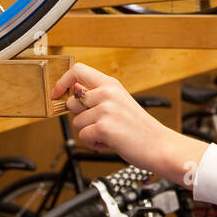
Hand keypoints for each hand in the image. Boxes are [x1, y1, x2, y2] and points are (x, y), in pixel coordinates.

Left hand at [50, 62, 207, 185]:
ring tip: (108, 134)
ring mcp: (106, 109)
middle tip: (98, 123)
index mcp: (111, 84)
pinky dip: (93, 144)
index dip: (62, 82)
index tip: (56, 93)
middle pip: (72, 101)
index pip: (77, 71)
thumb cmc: (140, 128)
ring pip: (76, 122)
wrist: (159, 145)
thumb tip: (72, 93)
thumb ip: (98, 96)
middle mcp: (107, 93)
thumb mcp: (119, 102)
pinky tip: (109, 142)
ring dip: (89, 133)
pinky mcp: (104, 127)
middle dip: (80, 117)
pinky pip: (83, 137)